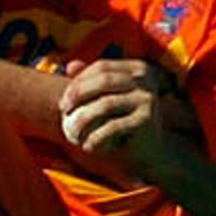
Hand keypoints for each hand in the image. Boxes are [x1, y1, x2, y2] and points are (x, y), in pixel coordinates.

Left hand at [57, 58, 195, 175]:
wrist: (151, 150)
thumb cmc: (124, 120)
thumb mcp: (107, 97)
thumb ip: (89, 80)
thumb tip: (69, 65)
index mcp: (137, 69)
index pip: (102, 66)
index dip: (79, 80)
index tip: (64, 99)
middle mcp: (146, 79)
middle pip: (104, 80)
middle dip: (78, 94)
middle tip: (63, 110)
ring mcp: (148, 98)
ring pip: (106, 104)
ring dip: (83, 120)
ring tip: (72, 134)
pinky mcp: (147, 119)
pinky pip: (113, 127)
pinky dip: (96, 137)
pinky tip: (87, 146)